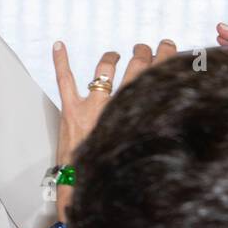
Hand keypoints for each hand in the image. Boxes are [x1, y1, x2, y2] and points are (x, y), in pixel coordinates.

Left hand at [51, 40, 177, 164]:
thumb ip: (145, 123)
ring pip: (104, 72)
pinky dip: (61, 61)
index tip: (169, 50)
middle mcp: (117, 108)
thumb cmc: (111, 166)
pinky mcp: (71, 109)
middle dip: (143, 56)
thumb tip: (158, 106)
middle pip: (135, 72)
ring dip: (111, 58)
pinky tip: (58, 45)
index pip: (155, 82)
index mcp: (138, 117)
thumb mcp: (136, 142)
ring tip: (115, 53)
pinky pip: (65, 80)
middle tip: (146, 49)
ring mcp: (92, 107)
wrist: (84, 182)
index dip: (164, 62)